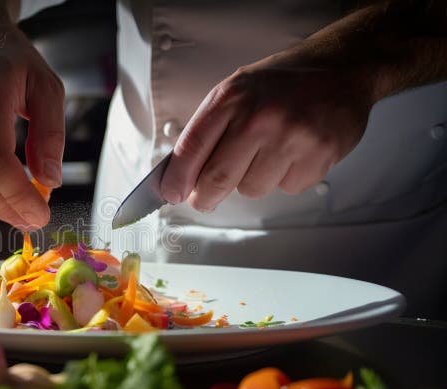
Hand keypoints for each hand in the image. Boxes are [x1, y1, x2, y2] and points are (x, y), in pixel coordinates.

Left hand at [159, 53, 373, 211]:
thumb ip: (208, 129)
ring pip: (251, 189)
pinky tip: (294, 153)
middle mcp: (259, 118)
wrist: (339, 68)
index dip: (177, 178)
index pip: (192, 148)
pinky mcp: (318, 156)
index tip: (170, 194)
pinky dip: (285, 178)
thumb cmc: (281, 83)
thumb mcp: (235, 91)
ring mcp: (291, 138)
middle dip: (204, 197)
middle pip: (218, 178)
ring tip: (268, 153)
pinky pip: (286, 188)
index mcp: (232, 99)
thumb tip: (183, 174)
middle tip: (203, 200)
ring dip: (252, 180)